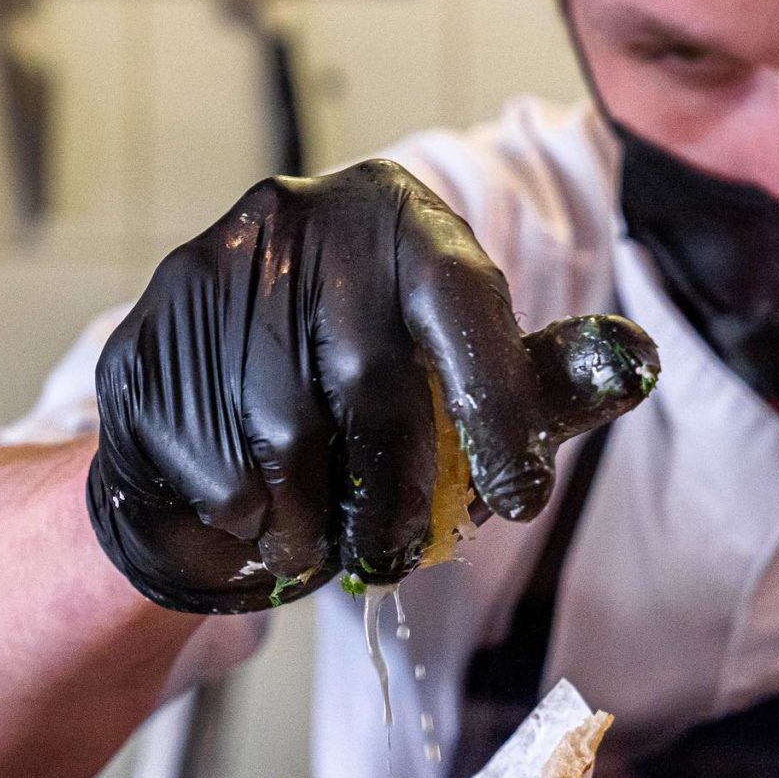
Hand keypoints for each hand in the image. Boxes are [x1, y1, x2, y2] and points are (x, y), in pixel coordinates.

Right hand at [87, 164, 658, 613]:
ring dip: (316, 523)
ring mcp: (208, 273)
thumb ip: (534, 382)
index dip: (499, 411)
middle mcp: (300, 218)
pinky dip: (251, 523)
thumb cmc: (354, 398)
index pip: (465, 310)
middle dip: (395, 498)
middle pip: (370, 387)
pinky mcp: (142, 344)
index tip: (518, 500)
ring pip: (288, 440)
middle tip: (397, 559)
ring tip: (321, 541)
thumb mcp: (455, 376)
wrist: (207, 410)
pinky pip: (217, 467)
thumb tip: (636, 363)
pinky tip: (256, 516)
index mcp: (398, 218)